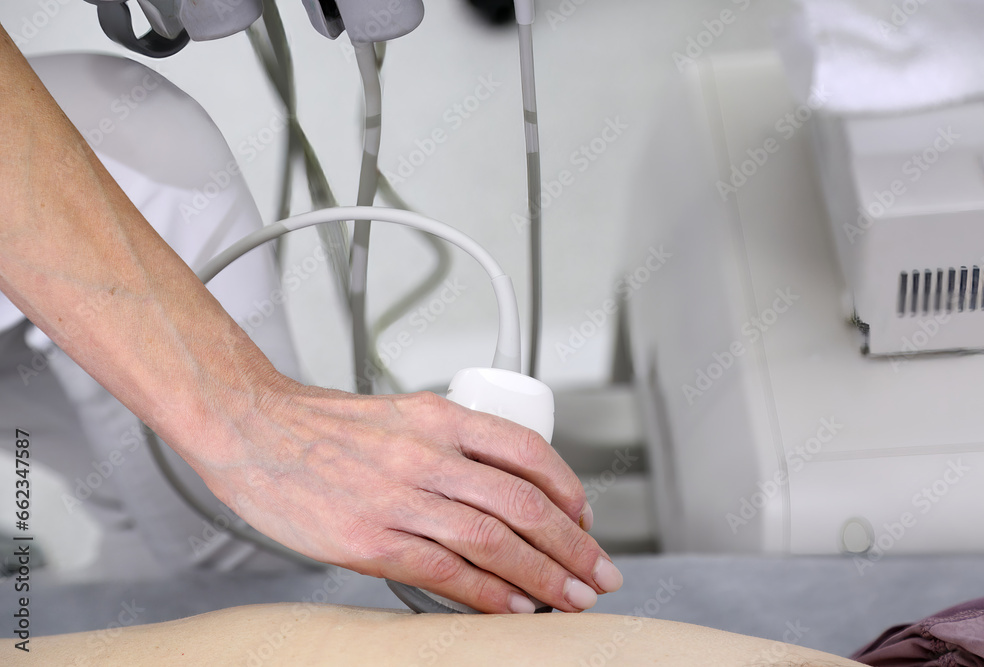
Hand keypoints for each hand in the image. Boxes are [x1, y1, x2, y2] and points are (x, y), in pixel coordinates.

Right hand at [187, 374, 623, 613]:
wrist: (250, 430)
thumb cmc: (321, 428)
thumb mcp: (399, 416)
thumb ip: (449, 445)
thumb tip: (500, 490)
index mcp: (438, 417)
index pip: (525, 450)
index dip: (568, 489)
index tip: (586, 519)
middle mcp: (425, 453)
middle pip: (522, 502)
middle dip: (571, 544)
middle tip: (598, 573)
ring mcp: (397, 497)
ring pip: (492, 539)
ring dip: (541, 574)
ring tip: (570, 599)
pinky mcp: (368, 539)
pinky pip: (444, 571)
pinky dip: (487, 593)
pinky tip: (512, 608)